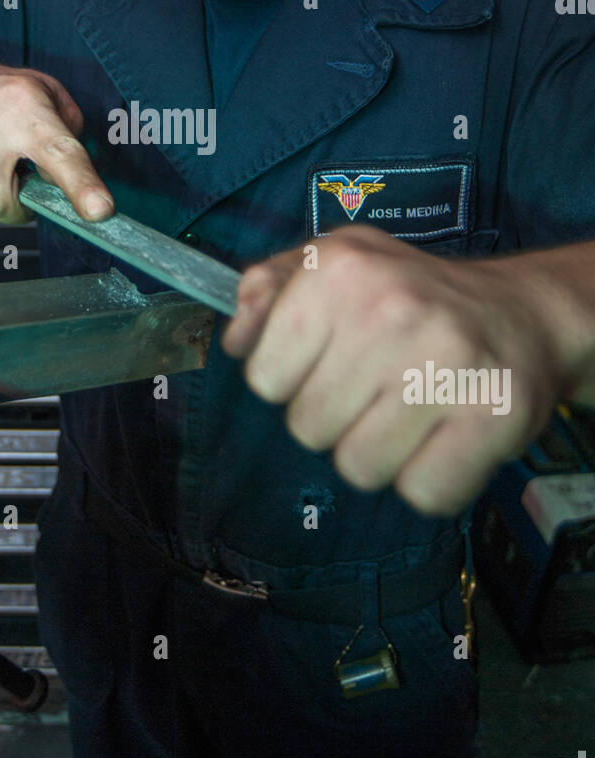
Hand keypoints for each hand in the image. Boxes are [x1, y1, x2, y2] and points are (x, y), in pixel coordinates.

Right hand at [0, 57, 113, 224]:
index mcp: (25, 106)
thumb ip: (70, 136)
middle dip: (16, 206)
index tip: (99, 210)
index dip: (81, 186)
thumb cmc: (5, 93)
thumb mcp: (50, 97)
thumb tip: (76, 182)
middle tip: (21, 182)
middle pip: (1, 202)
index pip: (58, 152)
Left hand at [221, 224, 560, 514]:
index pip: (263, 377)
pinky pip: (422, 492)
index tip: (330, 362)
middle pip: (307, 428)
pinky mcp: (493, 415)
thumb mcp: (334, 264)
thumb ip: (268, 291)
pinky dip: (430, 480)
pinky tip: (444, 438)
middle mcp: (390, 309)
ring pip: (359, 468)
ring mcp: (445, 363)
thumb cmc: (410, 296)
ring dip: (380, 454)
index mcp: (337, 269)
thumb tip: (234, 340)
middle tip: (377, 389)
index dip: (292, 380)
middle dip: (335, 420)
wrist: (522, 314)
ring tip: (410, 413)